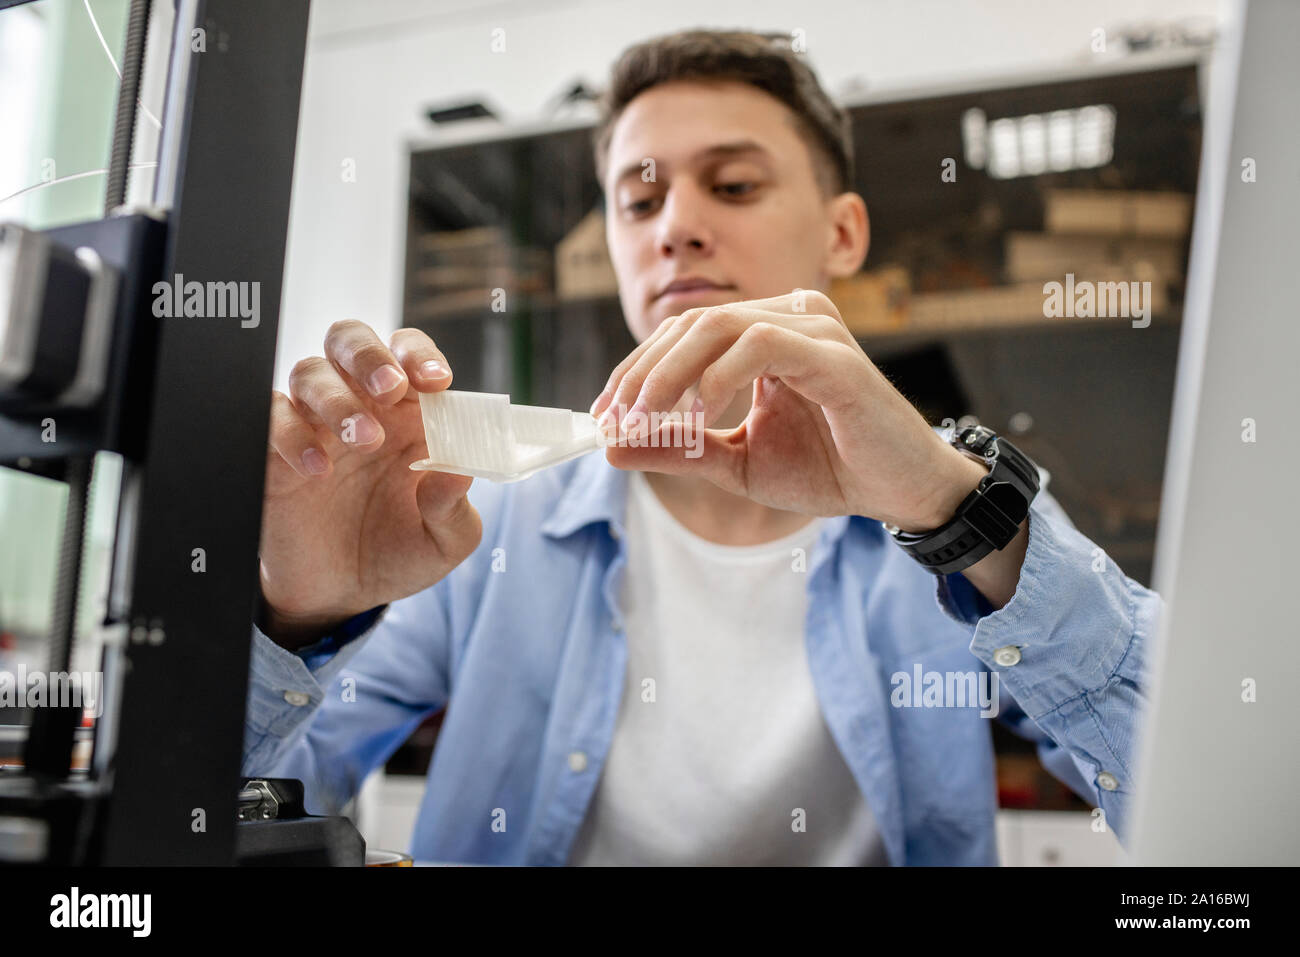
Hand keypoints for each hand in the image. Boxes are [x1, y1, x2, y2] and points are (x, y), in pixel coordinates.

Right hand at [258, 321, 481, 642]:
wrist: (342, 595)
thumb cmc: (398, 552)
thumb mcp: (445, 541)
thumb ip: (454, 507)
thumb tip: (458, 471)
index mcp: (408, 412)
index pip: (409, 355)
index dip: (419, 356)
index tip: (436, 381)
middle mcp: (360, 406)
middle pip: (351, 340)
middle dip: (370, 355)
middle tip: (389, 388)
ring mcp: (314, 424)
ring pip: (310, 372)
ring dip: (338, 399)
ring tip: (364, 440)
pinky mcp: (274, 452)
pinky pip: (272, 418)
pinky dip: (293, 434)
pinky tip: (318, 469)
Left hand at [590, 290, 987, 531]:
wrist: (897, 492)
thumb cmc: (829, 469)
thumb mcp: (737, 462)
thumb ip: (678, 450)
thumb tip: (610, 447)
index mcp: (766, 333)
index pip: (683, 333)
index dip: (635, 370)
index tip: (603, 416)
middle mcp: (789, 316)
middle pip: (690, 323)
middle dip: (641, 373)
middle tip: (614, 420)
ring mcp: (813, 328)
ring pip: (717, 326)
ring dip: (669, 374)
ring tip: (646, 419)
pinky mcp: (833, 354)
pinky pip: (761, 346)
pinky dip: (718, 378)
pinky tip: (697, 414)